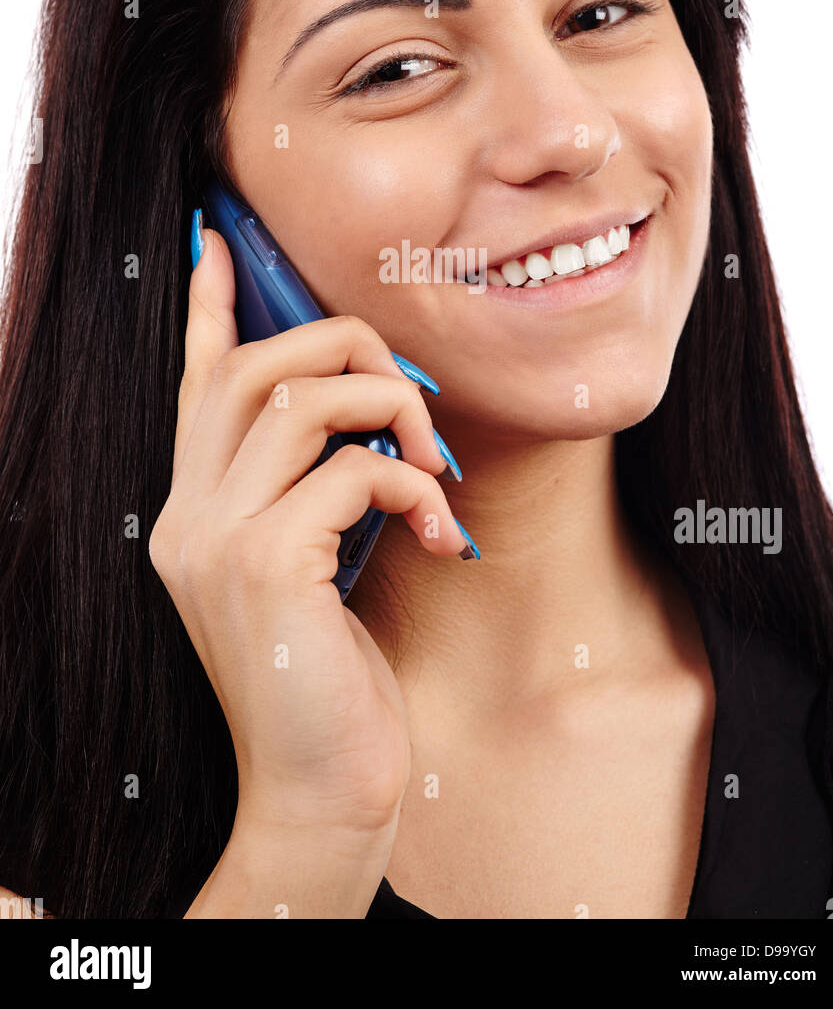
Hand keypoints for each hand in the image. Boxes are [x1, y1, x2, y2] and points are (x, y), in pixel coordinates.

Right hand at [149, 223, 469, 837]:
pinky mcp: (264, 566)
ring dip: (390, 412)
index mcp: (195, 512)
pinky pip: (351, 470)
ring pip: (300, 397)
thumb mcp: (314, 569)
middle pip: (254, 366)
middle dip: (347, 352)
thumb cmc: (333, 680)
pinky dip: (411, 485)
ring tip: (432, 466)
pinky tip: (440, 536)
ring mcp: (215, 540)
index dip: (209, 308)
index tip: (217, 243)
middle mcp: (188, 516)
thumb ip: (315, 491)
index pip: (195, 385)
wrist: (322, 793)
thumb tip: (365, 419)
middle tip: (411, 402)